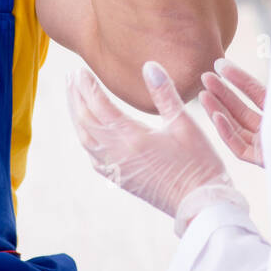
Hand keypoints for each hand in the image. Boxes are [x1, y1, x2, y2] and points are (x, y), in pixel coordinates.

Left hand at [66, 60, 232, 219]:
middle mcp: (118, 153)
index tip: (79, 70)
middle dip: (76, 97)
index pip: (99, 105)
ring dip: (77, 117)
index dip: (87, 86)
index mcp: (132, 137)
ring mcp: (117, 169)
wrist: (200, 204)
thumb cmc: (198, 163)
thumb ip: (164, 93)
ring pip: (86, 139)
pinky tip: (87, 132)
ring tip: (73, 99)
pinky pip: (93, 156)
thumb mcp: (185, 124)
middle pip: (86, 121)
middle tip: (70, 78)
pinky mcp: (121, 180)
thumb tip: (150, 65)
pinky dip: (85, 139)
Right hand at [199, 58, 266, 166]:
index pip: (255, 92)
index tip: (220, 64)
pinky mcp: (264, 161)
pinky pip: (240, 149)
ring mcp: (268, 145)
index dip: (237, 78)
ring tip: (202, 94)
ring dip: (218, 110)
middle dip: (222, 93)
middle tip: (204, 77)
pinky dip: (227, 133)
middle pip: (241, 109)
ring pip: (236, 127)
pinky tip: (216, 117)